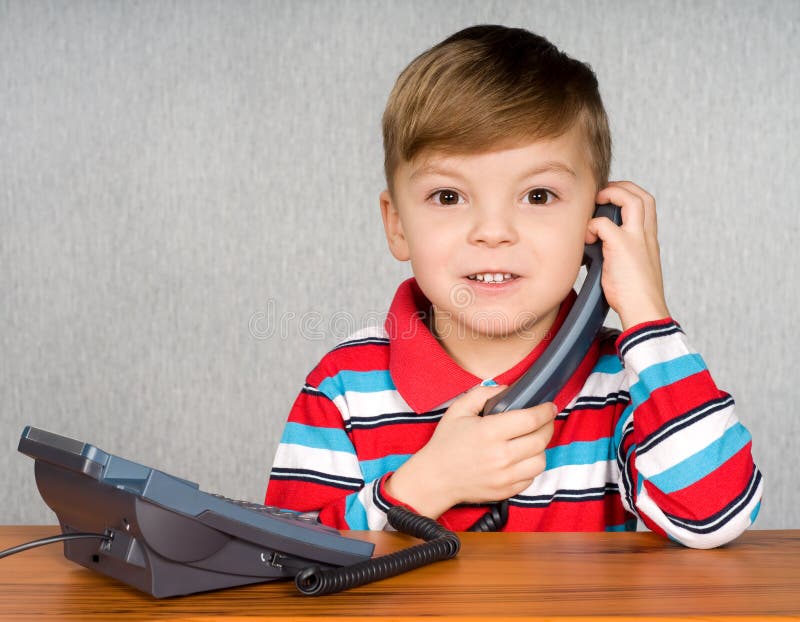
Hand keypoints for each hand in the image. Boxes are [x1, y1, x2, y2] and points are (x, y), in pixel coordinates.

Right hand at [385, 384, 555, 518]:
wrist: (435, 478)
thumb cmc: (446, 442)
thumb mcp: (458, 410)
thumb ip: (483, 394)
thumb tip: (507, 389)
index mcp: (489, 432)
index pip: (530, 419)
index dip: (545, 411)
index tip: (549, 406)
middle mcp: (500, 455)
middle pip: (540, 439)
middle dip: (548, 426)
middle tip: (545, 420)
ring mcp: (504, 476)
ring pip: (540, 461)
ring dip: (541, 448)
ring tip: (533, 440)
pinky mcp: (506, 491)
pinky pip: (531, 478)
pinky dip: (531, 467)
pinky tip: (522, 458)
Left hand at [586, 181, 670, 329]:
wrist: (644, 311)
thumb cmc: (633, 295)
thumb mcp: (629, 267)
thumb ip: (617, 251)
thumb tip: (594, 246)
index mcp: (649, 240)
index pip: (647, 205)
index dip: (629, 195)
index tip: (611, 198)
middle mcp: (646, 236)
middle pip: (643, 196)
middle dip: (622, 187)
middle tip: (602, 193)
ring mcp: (636, 239)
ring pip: (633, 200)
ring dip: (612, 195)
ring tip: (596, 204)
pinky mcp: (622, 247)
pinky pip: (604, 224)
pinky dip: (592, 226)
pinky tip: (587, 238)